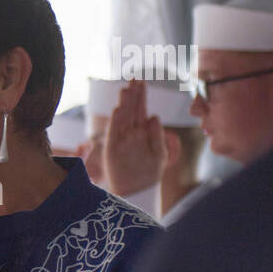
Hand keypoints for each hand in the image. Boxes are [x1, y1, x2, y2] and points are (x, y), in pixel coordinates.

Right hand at [104, 79, 166, 195]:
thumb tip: (154, 116)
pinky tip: (118, 109)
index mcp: (142, 133)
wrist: (134, 193)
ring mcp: (121, 140)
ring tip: (126, 89)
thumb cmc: (147, 174)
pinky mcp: (112, 149)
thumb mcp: (160, 156)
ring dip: (124, 103)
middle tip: (134, 78)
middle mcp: (131, 134)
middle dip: (133, 94)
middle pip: (132, 110)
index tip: (141, 81)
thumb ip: (159, 137)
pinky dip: (115, 121)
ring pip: (123, 118)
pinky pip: (114, 132)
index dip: (141, 96)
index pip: (141, 110)